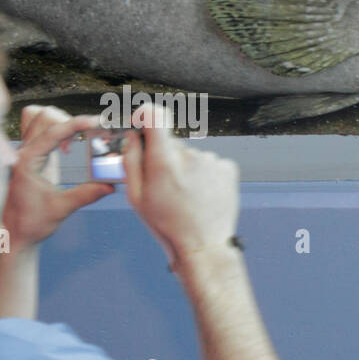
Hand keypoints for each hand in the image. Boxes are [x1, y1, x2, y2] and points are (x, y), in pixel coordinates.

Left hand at [0, 105, 115, 247]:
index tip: (95, 122)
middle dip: (68, 121)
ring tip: (73, 141)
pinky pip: (36, 130)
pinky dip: (52, 130)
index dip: (75, 124)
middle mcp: (21, 153)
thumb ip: (86, 194)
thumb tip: (110, 185)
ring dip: (58, 122)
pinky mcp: (27, 156)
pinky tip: (65, 148)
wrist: (15, 235)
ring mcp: (22, 153)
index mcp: (26, 162)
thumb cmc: (31, 224)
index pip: (52, 132)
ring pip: (36, 118)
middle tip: (88, 135)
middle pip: (43, 117)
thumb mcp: (61, 208)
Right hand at [122, 103, 239, 262]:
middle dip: (165, 156)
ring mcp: (211, 160)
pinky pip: (209, 163)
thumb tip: (133, 136)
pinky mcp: (227, 167)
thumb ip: (131, 161)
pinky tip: (200, 194)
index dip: (146, 114)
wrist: (203, 245)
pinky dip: (203, 174)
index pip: (155, 114)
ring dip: (186, 168)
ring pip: (191, 154)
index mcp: (163, 161)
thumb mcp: (136, 197)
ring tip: (185, 195)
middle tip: (165, 184)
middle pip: (171, 142)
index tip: (142, 122)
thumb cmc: (167, 224)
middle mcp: (189, 155)